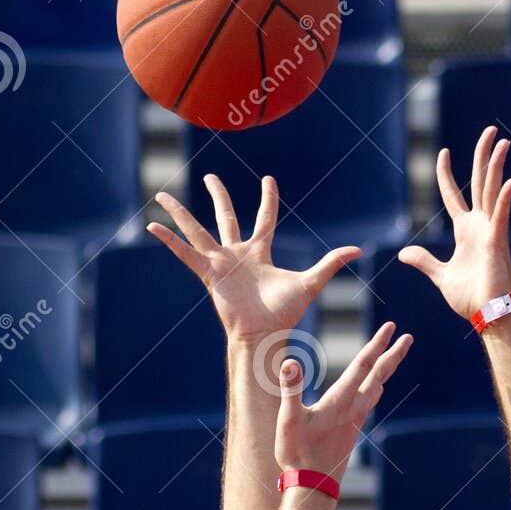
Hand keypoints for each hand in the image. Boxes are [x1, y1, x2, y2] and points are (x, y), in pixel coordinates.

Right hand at [149, 175, 359, 343]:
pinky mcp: (208, 273)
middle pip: (225, 216)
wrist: (264, 333)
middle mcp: (237, 253)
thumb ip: (331, 263)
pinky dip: (168, 241)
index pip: (265, 218)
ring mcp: (219, 262)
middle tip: (209, 177)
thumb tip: (359, 249)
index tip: (268, 179)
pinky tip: (151, 225)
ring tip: (161, 194)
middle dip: (218, 196)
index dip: (267, 198)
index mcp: (260, 252)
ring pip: (196, 229)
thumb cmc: (285, 312)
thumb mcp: (310, 281)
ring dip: (179, 212)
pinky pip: (185, 253)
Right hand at [275, 323, 412, 480]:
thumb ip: (290, 390)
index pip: (362, 365)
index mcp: (340, 400)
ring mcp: (356, 419)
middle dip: (393, 354)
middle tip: (408, 337)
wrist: (314, 486)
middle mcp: (354, 407)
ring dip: (386, 370)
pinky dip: (376, 387)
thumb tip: (291, 363)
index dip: (376, 344)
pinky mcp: (353, 429)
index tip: (391, 327)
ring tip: (394, 358)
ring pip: (377, 388)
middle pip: (379, 374)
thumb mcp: (288, 419)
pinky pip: (370, 402)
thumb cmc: (298, 453)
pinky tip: (374, 389)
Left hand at [400, 127, 510, 320]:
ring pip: (492, 190)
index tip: (443, 153)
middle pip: (480, 182)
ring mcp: (490, 231)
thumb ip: (424, 261)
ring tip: (500, 142)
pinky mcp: (497, 242)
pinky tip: (509, 181)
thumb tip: (403, 253)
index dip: (447, 173)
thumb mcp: (440, 276)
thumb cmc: (471, 298)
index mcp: (465, 230)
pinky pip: (500, 216)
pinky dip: (503, 199)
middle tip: (489, 131)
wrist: (489, 316)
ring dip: (495, 166)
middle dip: (482, 156)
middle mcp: (480, 225)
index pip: (454, 194)